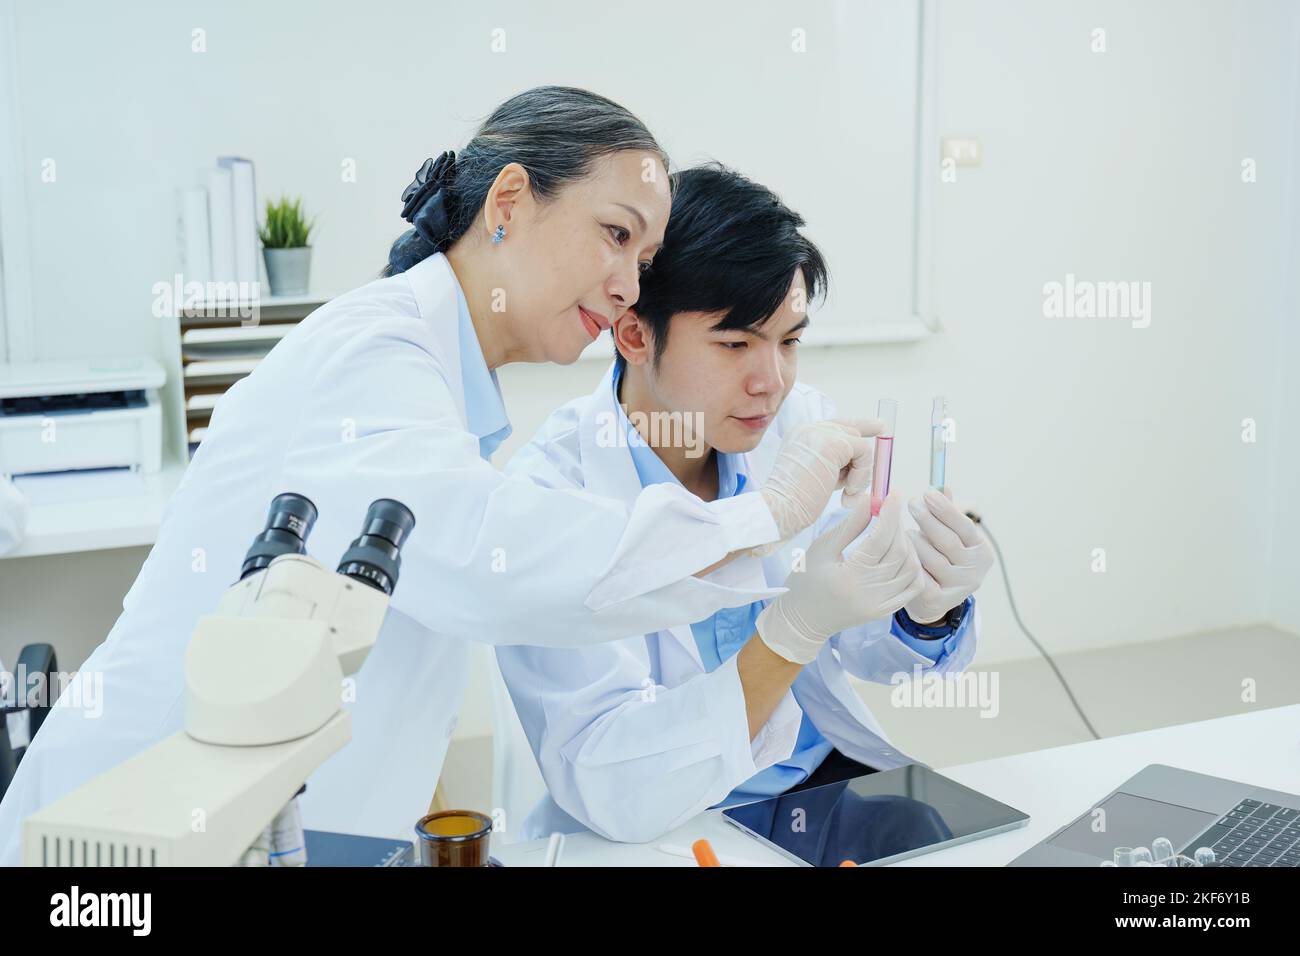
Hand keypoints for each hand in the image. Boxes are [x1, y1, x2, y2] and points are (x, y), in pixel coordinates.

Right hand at [756, 492, 923, 663]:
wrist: (803, 620)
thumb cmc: (806, 580)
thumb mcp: (822, 548)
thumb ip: (850, 525)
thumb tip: (870, 499)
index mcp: (849, 577)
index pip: (880, 540)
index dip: (889, 514)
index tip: (892, 495)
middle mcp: (870, 594)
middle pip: (899, 553)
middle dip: (898, 526)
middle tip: (890, 511)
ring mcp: (881, 606)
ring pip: (911, 569)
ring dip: (908, 545)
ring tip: (894, 532)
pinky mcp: (886, 611)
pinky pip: (913, 587)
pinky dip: (914, 567)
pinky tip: (903, 554)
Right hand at [757, 418, 882, 545]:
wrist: (779, 509)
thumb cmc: (793, 502)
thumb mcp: (814, 475)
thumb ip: (833, 463)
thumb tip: (860, 460)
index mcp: (801, 435)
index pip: (836, 425)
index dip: (860, 426)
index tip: (880, 427)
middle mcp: (809, 429)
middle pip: (852, 430)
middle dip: (863, 457)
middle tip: (859, 481)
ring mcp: (820, 433)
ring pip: (860, 444)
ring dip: (860, 473)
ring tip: (847, 494)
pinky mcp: (835, 443)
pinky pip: (864, 452)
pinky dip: (862, 475)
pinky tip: (848, 492)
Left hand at [903, 488, 992, 624]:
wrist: (933, 597)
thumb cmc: (940, 556)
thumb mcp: (947, 534)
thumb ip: (947, 513)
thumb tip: (942, 486)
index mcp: (981, 551)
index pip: (965, 527)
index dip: (946, 510)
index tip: (928, 493)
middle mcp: (974, 572)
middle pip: (948, 541)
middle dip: (928, 520)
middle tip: (912, 504)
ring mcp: (958, 589)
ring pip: (931, 558)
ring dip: (915, 542)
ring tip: (905, 532)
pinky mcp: (939, 601)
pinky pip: (920, 577)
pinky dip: (910, 563)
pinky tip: (902, 553)